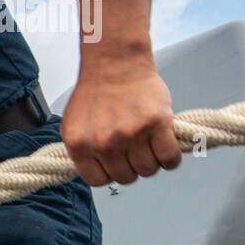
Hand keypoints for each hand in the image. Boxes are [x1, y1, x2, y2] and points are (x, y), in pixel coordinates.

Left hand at [61, 62, 181, 185]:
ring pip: (148, 170)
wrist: (114, 64)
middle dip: (131, 167)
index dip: (109, 173)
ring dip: (152, 162)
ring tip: (149, 145)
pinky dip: (171, 159)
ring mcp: (131, 135)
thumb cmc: (95, 92)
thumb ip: (83, 150)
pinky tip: (166, 147)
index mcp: (80, 145)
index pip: (98, 180)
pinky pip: (169, 158)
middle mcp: (103, 143)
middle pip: (125, 178)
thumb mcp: (74, 125)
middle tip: (134, 151)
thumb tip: (95, 171)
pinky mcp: (157, 125)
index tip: (115, 164)